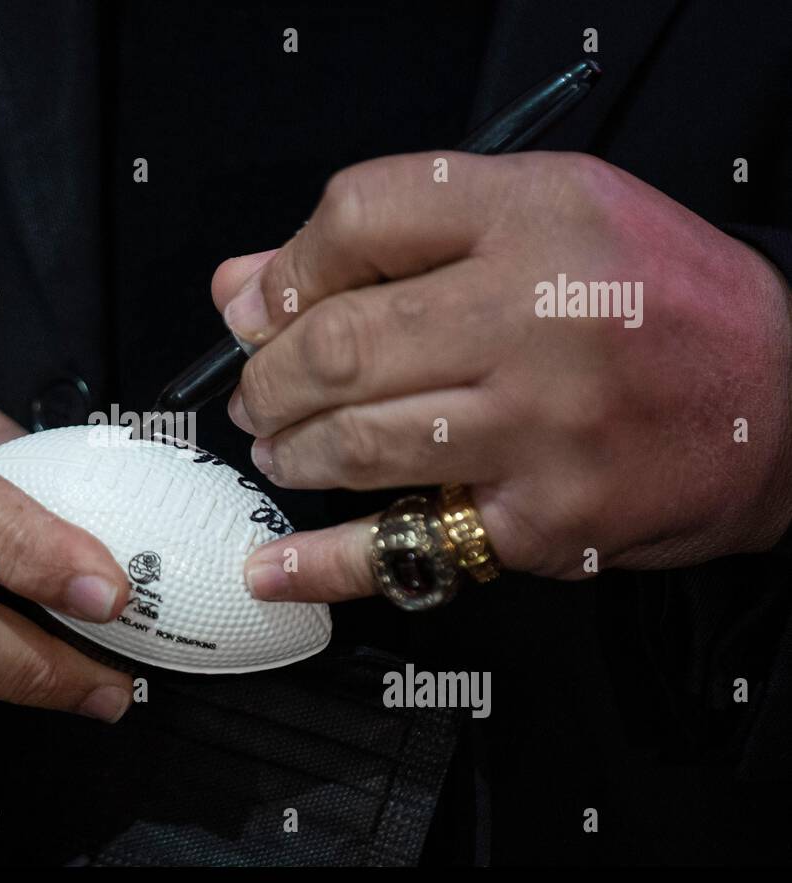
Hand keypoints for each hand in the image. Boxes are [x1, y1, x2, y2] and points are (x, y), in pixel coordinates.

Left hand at [212, 152, 791, 601]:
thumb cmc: (658, 300)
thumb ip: (399, 237)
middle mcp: (539, 316)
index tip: (266, 305)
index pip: (361, 217)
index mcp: (537, 216)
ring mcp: (543, 426)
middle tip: (259, 393)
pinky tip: (274, 567)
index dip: (290, 268)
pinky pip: (407, 544)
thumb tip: (245, 287)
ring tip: (285, 448)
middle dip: (269, 378)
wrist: (791, 392)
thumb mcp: (548, 215)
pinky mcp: (547, 518)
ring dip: (291, 452)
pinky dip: (324, 564)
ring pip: (357, 443)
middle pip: (339, 343)